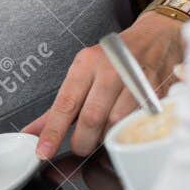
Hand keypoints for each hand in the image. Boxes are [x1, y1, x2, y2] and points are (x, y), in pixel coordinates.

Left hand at [23, 12, 183, 158]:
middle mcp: (111, 70)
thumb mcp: (82, 74)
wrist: (156, 38)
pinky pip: (138, 123)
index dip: (53, 131)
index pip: (65, 103)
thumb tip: (33, 132)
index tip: (43, 150)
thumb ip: (59, 107)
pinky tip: (124, 131)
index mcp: (87, 64)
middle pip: (92, 118)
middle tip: (80, 147)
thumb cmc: (114, 60)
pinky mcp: (157, 93)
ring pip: (116, 124)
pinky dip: (128, 133)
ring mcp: (136, 80)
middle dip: (82, 142)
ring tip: (103, 136)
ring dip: (106, 138)